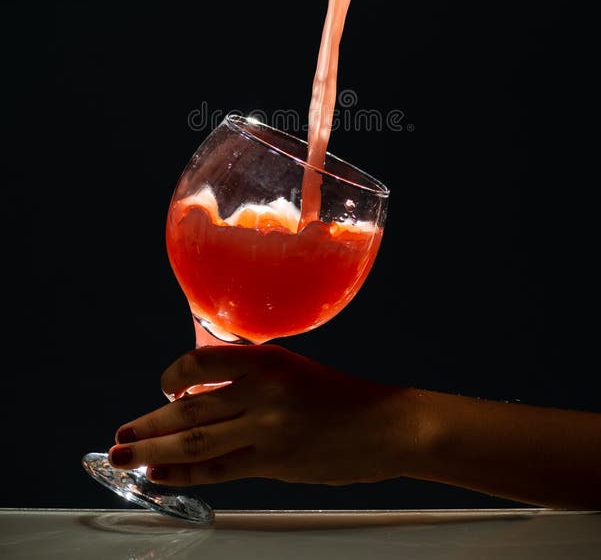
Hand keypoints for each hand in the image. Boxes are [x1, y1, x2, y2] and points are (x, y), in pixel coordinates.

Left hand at [109, 344, 411, 486]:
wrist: (385, 425)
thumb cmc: (339, 397)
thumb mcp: (292, 370)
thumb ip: (250, 379)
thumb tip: (202, 396)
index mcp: (266, 358)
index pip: (200, 362)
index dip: (172, 377)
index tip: (163, 389)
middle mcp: (262, 390)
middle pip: (190, 407)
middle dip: (148, 424)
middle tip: (119, 435)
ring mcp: (266, 428)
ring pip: (196, 440)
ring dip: (154, 450)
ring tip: (124, 456)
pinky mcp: (273, 461)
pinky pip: (218, 469)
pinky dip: (185, 474)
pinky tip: (162, 475)